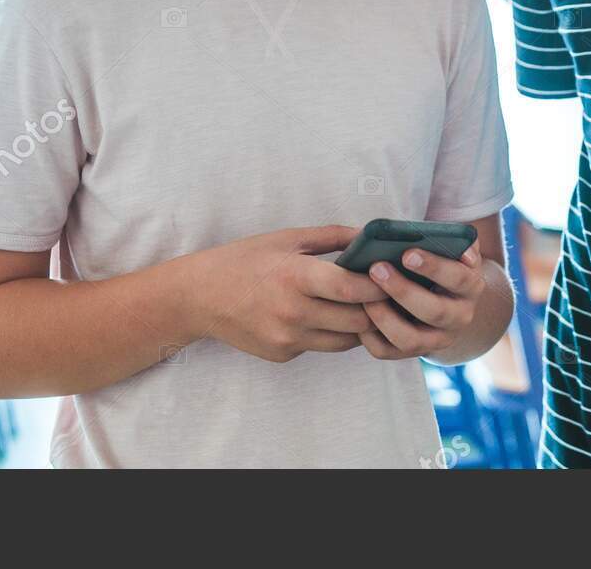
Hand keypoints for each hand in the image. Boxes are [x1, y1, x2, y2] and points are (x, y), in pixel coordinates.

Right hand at [193, 225, 386, 363]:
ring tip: (360, 306)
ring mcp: (287, 338)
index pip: (350, 288)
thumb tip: (368, 236)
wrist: (200, 297)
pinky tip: (322, 315)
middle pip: (356, 321)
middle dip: (376, 308)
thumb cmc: (244, 260)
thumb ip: (331, 237)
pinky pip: (320, 346)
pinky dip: (329, 333)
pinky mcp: (283, 354)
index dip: (377, 285)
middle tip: (386, 295)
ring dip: (358, 325)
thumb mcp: (286, 239)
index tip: (390, 277)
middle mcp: (292, 312)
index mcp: (294, 277)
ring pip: (345, 341)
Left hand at [360, 242, 485, 359]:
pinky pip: (388, 352)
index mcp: (470, 287)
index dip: (434, 267)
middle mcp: (459, 318)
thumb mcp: (451, 250)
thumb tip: (433, 232)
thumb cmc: (439, 264)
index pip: (459, 279)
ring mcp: (437, 340)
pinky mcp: (412, 353)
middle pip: (435, 312)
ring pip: (411, 339)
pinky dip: (370, 337)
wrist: (445, 299)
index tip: (407, 253)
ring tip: (364, 296)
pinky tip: (358, 316)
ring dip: (384, 318)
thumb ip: (448, 239)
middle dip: (403, 290)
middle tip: (376, 268)